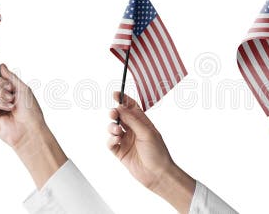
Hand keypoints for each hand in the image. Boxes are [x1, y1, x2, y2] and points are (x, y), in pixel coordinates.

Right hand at [0, 55, 46, 147]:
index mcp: (8, 90)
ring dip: (0, 92)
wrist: (30, 129)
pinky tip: (9, 108)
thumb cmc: (30, 110)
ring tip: (11, 101)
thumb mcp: (22, 88)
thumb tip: (1, 65)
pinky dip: (0, 102)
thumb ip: (10, 76)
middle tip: (10, 89)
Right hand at [107, 92, 194, 212]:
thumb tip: (120, 107)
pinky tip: (116, 140)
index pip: (131, 107)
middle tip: (113, 113)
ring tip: (117, 131)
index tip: (115, 94)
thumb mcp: (147, 133)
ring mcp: (126, 141)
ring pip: (113, 128)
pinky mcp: (120, 152)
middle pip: (120, 116)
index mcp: (142, 123)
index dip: (123, 99)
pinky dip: (110, 139)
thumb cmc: (158, 153)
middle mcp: (133, 130)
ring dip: (112, 127)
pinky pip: (110, 142)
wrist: (157, 174)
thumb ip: (133, 120)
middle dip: (114, 113)